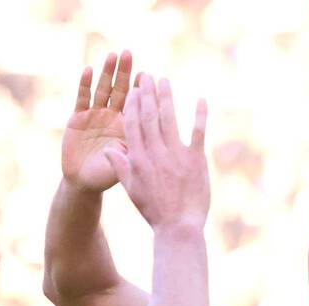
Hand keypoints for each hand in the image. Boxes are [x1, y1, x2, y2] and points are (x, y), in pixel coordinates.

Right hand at [63, 51, 131, 192]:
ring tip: (112, 56)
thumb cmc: (106, 177)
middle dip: (124, 73)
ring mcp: (95, 115)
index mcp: (126, 127)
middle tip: (129, 54)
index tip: (146, 76)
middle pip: (119, 90)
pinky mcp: (77, 117)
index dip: (139, 90)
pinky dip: (84, 85)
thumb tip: (141, 138)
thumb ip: (130, 150)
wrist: (82, 183)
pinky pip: (82, 98)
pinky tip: (88, 70)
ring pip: (102, 90)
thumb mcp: (123, 165)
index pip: (135, 104)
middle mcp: (112, 117)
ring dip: (107, 73)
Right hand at [104, 75, 207, 230]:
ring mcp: (176, 154)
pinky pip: (198, 131)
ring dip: (166, 97)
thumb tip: (108, 149)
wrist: (178, 226)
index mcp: (139, 159)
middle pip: (149, 116)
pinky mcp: (196, 159)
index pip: (132, 125)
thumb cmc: (154, 210)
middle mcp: (155, 152)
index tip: (132, 90)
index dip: (132, 105)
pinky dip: (200, 115)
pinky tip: (200, 100)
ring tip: (164, 81)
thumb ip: (120, 167)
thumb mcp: (132, 190)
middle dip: (147, 93)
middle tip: (146, 76)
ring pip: (169, 118)